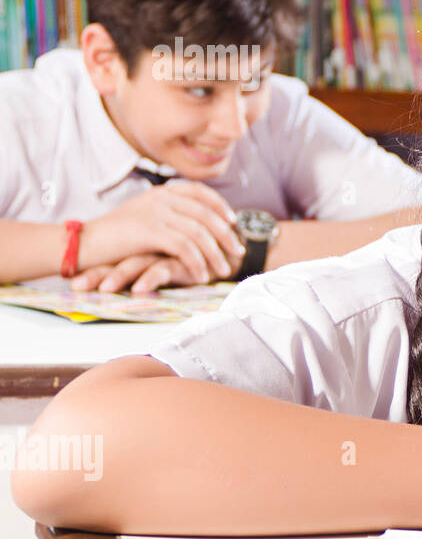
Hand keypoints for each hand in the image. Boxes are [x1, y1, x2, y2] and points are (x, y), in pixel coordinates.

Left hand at [69, 255, 200, 294]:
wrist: (230, 251)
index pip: (114, 258)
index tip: (74, 287)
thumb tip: (115, 287)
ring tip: (106, 290)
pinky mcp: (184, 257)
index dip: (94, 270)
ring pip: (137, 263)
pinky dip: (151, 280)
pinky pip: (164, 268)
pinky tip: (140, 290)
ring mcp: (167, 250)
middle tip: (79, 287)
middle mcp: (151, 247)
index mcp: (143, 247)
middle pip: (119, 259)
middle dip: (98, 273)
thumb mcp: (167, 265)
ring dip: (120, 277)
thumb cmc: (196, 260)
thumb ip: (146, 269)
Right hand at [79, 181, 244, 283]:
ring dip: (215, 253)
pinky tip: (201, 275)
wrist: (82, 243)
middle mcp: (161, 198)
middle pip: (205, 214)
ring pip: (198, 232)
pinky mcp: (149, 232)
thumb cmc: (113, 235)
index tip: (232, 222)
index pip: (199, 192)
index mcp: (160, 191)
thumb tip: (193, 222)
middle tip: (238, 251)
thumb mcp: (142, 215)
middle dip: (226, 234)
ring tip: (223, 270)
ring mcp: (156, 213)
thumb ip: (166, 213)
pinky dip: (196, 262)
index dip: (219, 206)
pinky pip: (184, 247)